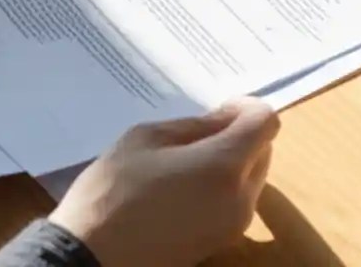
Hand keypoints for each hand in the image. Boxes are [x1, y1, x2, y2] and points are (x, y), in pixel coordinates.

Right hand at [49, 98, 279, 266]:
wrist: (95, 254)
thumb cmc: (113, 189)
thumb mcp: (145, 138)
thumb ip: (193, 126)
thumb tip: (224, 119)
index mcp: (223, 165)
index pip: (265, 122)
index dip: (246, 107)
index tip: (218, 109)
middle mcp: (241, 197)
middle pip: (263, 150)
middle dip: (239, 134)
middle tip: (197, 133)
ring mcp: (235, 224)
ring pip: (252, 178)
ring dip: (231, 161)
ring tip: (185, 161)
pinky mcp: (222, 241)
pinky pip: (237, 201)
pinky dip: (222, 185)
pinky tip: (183, 186)